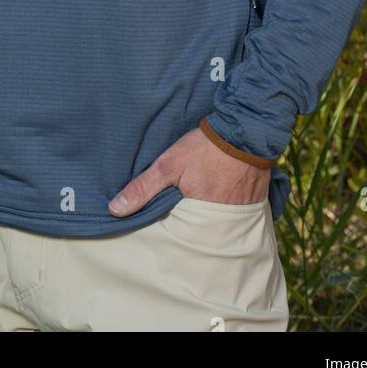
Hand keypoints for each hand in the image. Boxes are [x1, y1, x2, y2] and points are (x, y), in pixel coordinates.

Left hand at [107, 128, 269, 215]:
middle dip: (189, 224)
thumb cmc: (205, 148)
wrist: (244, 131)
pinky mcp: (251, 204)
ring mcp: (239, 215)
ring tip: (200, 201)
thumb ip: (143, 188)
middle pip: (199, 231)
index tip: (162, 219)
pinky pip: (234, 214)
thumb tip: (115, 210)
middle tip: (182, 208)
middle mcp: (221, 223)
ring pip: (217, 224)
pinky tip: (219, 194)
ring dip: (208, 216)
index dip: (169, 228)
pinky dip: (226, 207)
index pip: (178, 236)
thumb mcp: (168, 165)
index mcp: (199, 218)